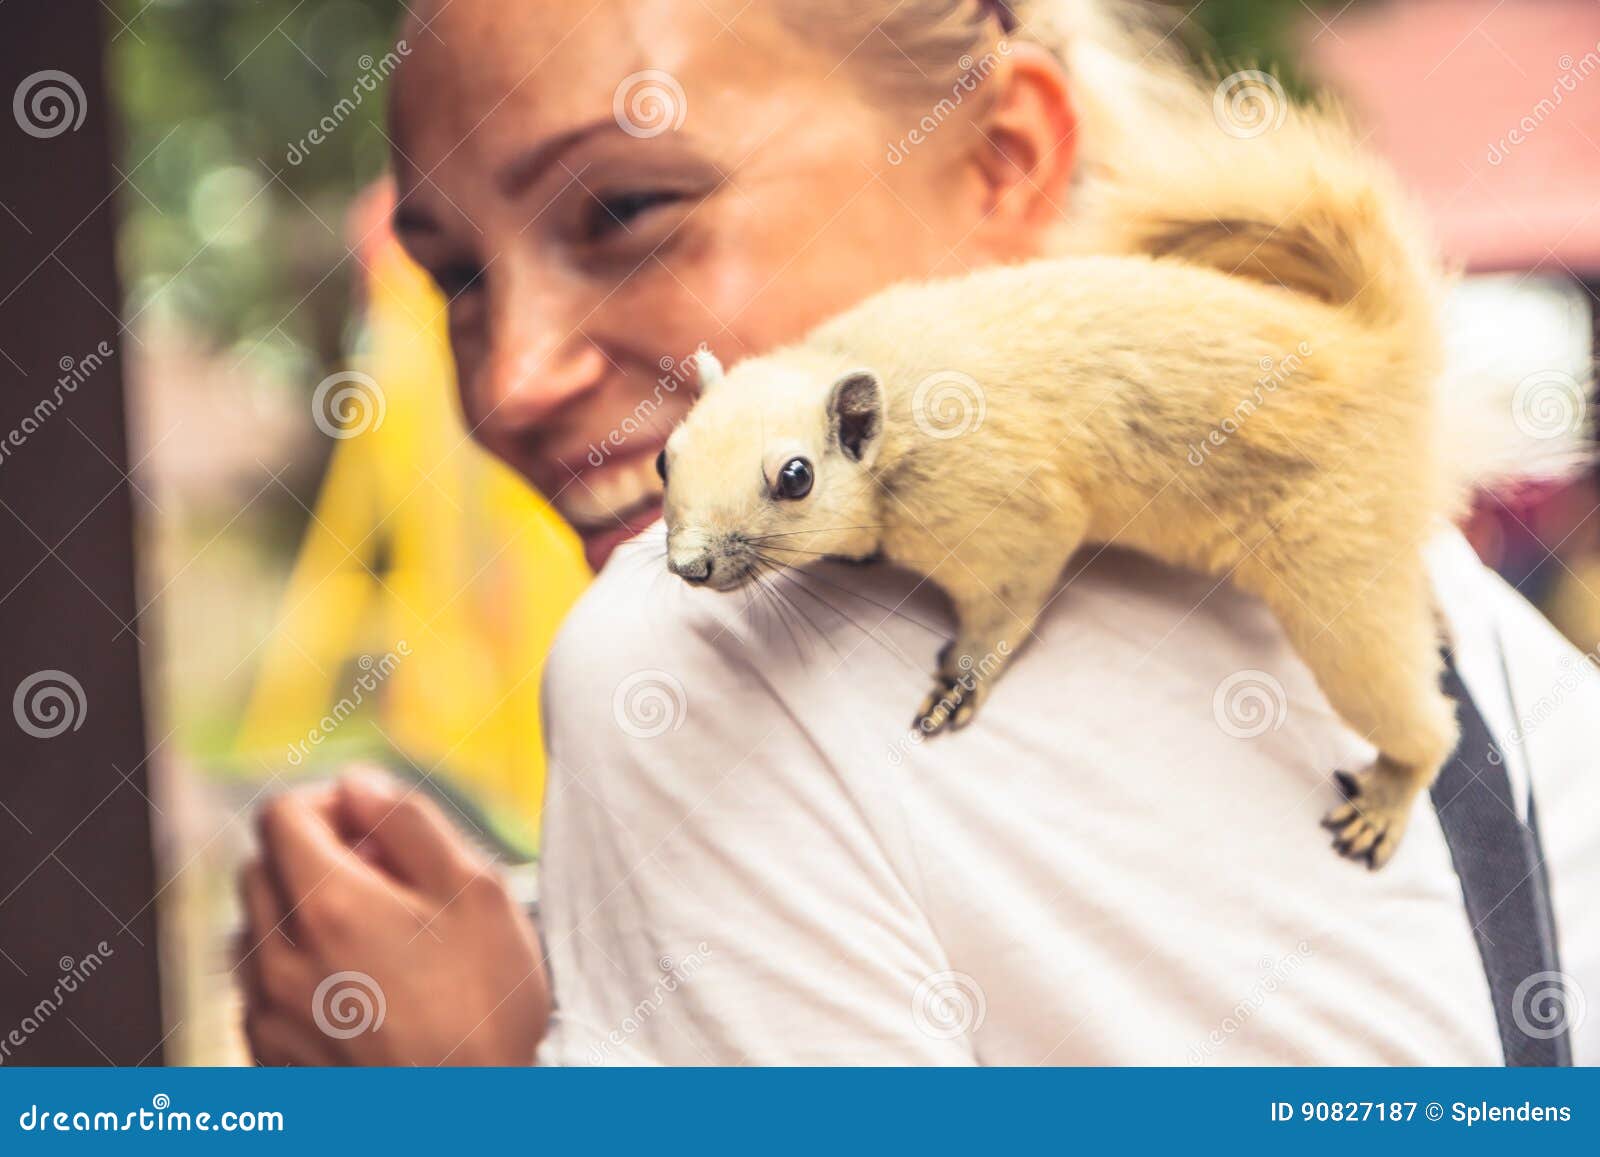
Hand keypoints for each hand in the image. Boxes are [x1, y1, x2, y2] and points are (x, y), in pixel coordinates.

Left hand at [238, 769, 549, 1064]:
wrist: (471, 1121)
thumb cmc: (485, 1007)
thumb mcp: (475, 891)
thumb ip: (409, 821)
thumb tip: (356, 783)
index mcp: (328, 905)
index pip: (280, 814)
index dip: (328, 803)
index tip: (372, 827)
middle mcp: (279, 958)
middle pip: (259, 867)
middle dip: (313, 856)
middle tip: (385, 882)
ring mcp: (269, 1015)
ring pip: (255, 931)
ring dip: (299, 916)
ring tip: (373, 942)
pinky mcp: (271, 1060)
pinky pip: (259, 991)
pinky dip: (293, 973)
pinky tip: (355, 994)